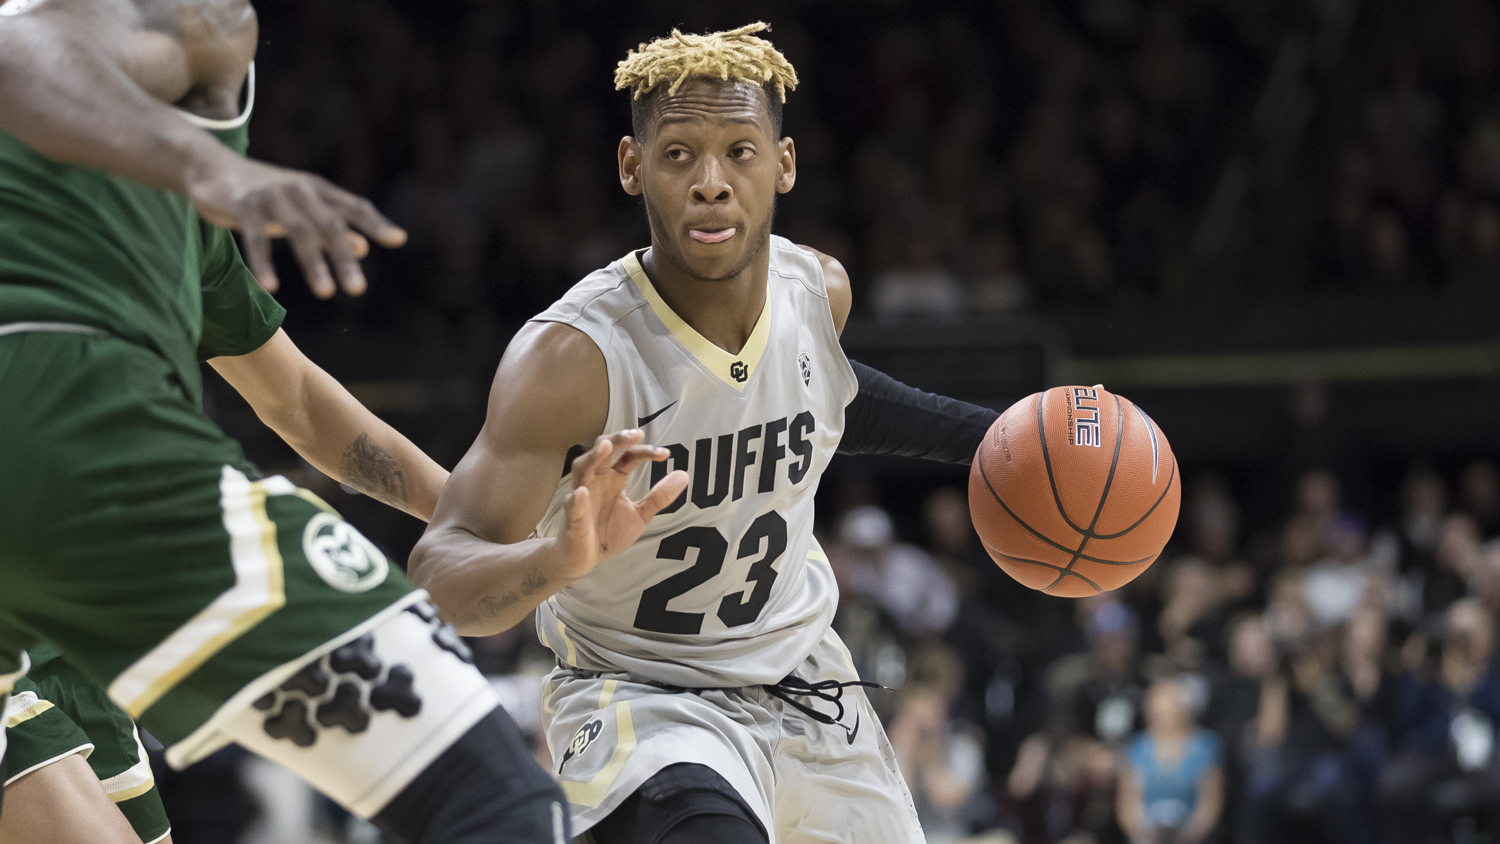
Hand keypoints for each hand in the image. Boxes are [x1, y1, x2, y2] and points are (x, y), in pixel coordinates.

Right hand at [184, 153, 406, 298]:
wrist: (210, 168)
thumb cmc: (263, 193)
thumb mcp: (301, 210)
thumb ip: (330, 227)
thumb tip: (364, 247)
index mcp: (318, 190)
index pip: (354, 206)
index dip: (375, 222)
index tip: (398, 240)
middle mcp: (300, 190)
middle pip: (330, 225)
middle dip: (344, 258)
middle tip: (357, 290)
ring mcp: (272, 196)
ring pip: (298, 232)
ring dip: (314, 263)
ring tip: (326, 292)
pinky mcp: (244, 205)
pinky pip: (256, 237)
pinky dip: (264, 262)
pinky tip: (271, 288)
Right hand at [555, 430, 687, 581]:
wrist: (586, 558)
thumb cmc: (609, 531)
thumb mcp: (641, 514)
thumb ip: (659, 496)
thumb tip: (684, 475)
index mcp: (613, 478)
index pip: (628, 455)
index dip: (645, 451)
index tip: (665, 454)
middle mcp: (596, 481)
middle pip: (603, 451)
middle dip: (617, 440)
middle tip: (635, 434)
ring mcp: (582, 497)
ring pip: (582, 469)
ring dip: (593, 457)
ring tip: (605, 447)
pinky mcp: (572, 518)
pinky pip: (571, 506)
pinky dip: (576, 499)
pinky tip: (582, 493)